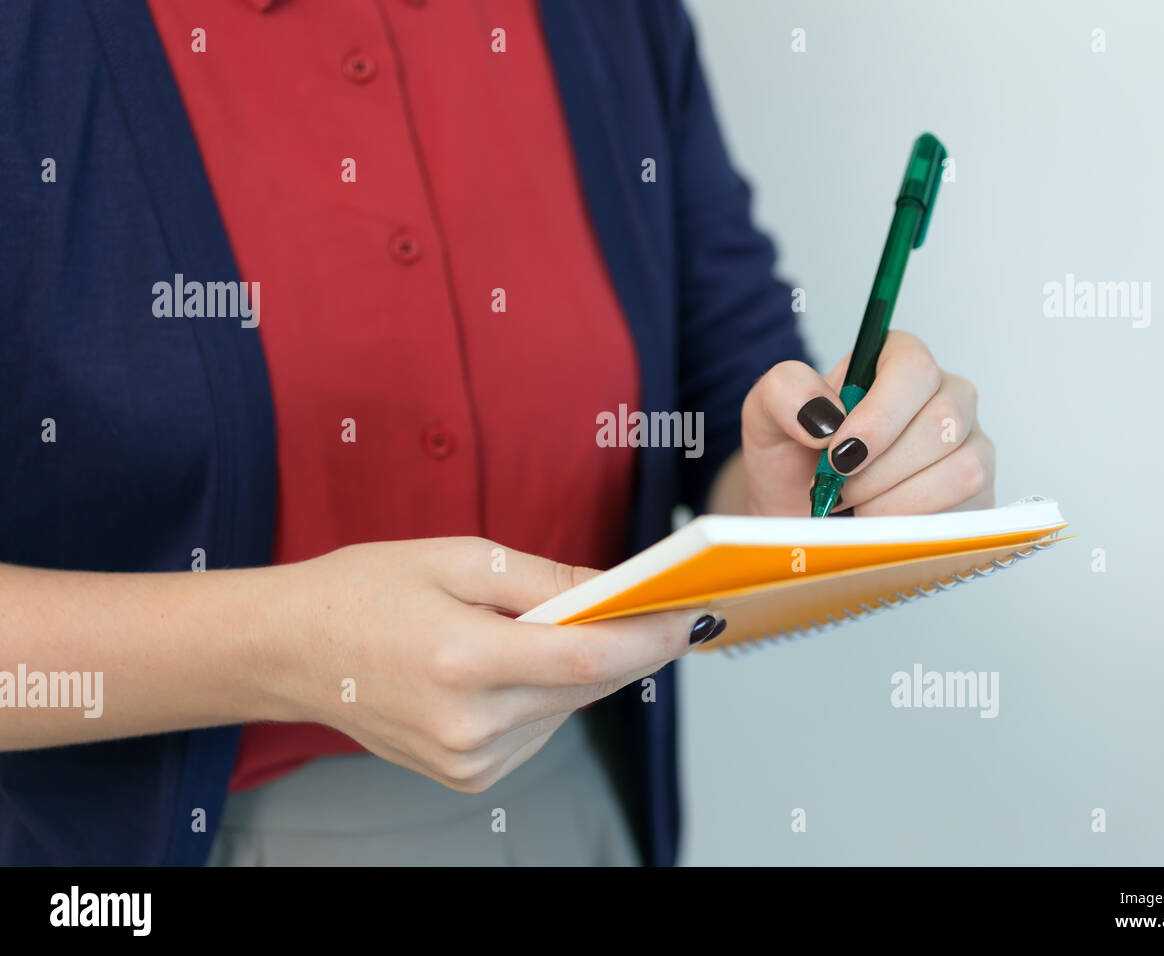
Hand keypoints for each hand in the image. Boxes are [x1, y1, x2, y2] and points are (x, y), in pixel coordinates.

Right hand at [267, 538, 718, 792]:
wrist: (290, 651)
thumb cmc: (365, 591)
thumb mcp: (458, 558)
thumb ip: (546, 578)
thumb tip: (616, 591)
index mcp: (463, 660)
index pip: (587, 656)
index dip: (651, 637)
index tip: (693, 615)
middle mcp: (469, 725)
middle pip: (588, 685)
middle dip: (625, 643)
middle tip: (649, 604)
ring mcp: (467, 762)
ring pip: (568, 708)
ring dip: (578, 667)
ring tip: (538, 628)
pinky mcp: (467, 777)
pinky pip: (540, 730)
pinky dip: (545, 694)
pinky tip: (508, 664)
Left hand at [739, 330, 994, 515]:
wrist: (800, 517)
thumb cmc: (792, 462)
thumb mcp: (766, 416)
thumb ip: (784, 392)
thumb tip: (824, 413)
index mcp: (895, 361)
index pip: (914, 367)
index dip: (880, 415)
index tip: (838, 453)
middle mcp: (942, 395)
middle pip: (944, 419)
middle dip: (881, 467)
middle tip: (838, 488)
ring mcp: (968, 443)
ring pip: (963, 466)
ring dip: (899, 498)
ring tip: (857, 505)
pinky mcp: (978, 493)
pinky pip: (971, 506)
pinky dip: (918, 521)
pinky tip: (883, 522)